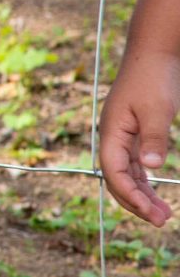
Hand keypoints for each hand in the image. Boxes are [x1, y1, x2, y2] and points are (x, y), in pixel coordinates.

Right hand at [104, 48, 179, 224]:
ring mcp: (122, 135)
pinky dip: (143, 181)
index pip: (113, 171)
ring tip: (163, 215)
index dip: (130, 195)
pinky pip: (134, 164)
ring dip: (141, 195)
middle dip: (136, 202)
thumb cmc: (153, 79)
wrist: (154, 54)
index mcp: (111, 130)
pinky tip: (155, 192)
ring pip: (126, 174)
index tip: (152, 213)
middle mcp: (113, 136)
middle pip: (117, 178)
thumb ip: (154, 139)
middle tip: (162, 221)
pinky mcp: (134, 133)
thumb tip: (151, 168)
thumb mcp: (157, 110)